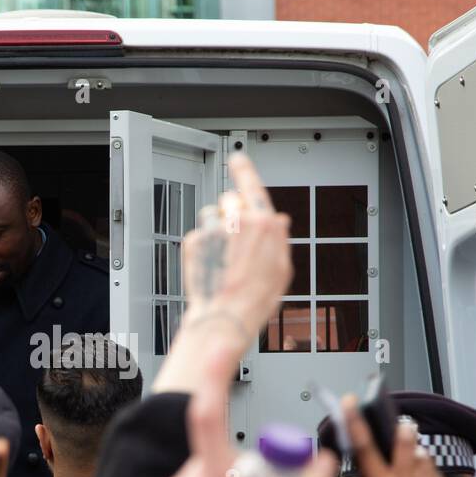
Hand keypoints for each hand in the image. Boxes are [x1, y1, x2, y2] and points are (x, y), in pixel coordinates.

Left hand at [181, 152, 292, 337]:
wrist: (224, 317)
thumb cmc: (254, 299)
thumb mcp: (281, 269)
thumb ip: (279, 239)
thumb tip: (278, 220)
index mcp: (263, 223)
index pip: (252, 185)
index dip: (245, 170)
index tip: (238, 159)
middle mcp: (238, 220)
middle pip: (230, 199)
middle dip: (233, 213)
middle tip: (234, 241)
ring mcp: (214, 229)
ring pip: (212, 215)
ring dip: (216, 230)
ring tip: (222, 258)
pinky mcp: (194, 239)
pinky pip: (199, 234)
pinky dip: (203, 247)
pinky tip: (211, 266)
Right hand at [341, 395, 443, 476]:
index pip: (363, 447)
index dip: (354, 422)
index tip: (349, 402)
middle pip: (404, 440)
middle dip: (403, 430)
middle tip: (402, 427)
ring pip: (422, 455)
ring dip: (415, 456)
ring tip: (410, 467)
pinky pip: (434, 471)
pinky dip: (426, 472)